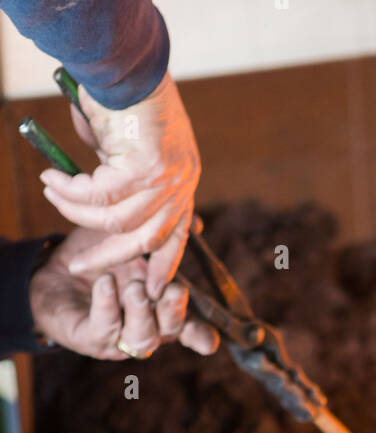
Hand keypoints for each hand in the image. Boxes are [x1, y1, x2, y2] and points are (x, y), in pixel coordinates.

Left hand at [29, 229, 218, 359]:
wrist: (52, 270)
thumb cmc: (97, 259)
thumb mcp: (131, 241)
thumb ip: (163, 237)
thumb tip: (196, 223)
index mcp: (160, 310)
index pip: (190, 329)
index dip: (201, 336)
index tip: (209, 340)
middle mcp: (145, 327)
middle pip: (171, 332)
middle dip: (173, 312)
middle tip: (171, 289)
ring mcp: (119, 338)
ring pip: (143, 340)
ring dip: (141, 313)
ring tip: (134, 287)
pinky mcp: (89, 338)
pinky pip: (104, 329)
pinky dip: (107, 305)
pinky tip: (105, 282)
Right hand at [39, 73, 199, 298]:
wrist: (127, 58)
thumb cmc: (125, 93)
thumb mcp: (127, 146)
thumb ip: (119, 175)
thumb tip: (96, 197)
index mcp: (182, 180)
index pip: (178, 235)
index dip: (162, 265)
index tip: (148, 289)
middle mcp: (180, 183)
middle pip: (146, 240)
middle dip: (109, 257)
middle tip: (79, 266)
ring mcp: (166, 178)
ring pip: (115, 220)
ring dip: (76, 211)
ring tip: (53, 194)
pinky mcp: (145, 168)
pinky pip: (99, 196)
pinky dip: (72, 192)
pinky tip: (54, 181)